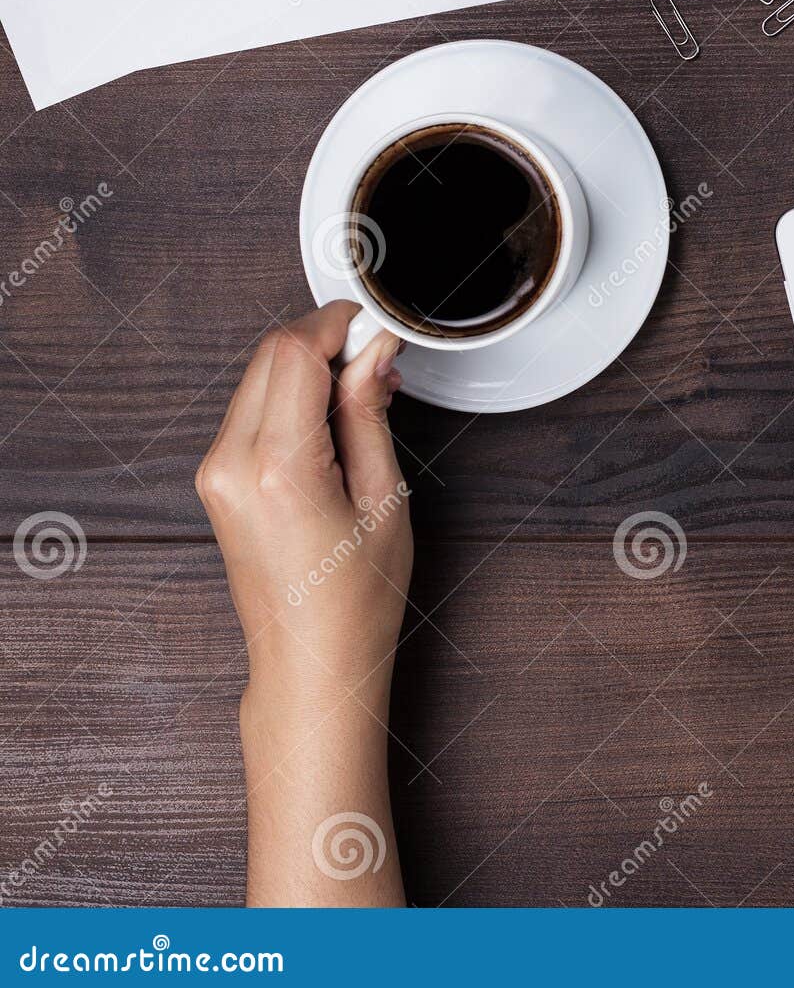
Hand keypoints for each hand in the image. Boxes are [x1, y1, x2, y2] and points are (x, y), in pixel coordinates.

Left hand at [196, 301, 409, 904]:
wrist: (310, 663)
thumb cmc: (355, 601)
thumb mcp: (383, 499)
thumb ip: (369, 413)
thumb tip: (374, 353)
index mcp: (279, 467)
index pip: (294, 352)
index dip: (339, 324)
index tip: (379, 327)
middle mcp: (231, 463)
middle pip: (270, 355)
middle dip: (325, 340)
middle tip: (380, 358)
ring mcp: (215, 472)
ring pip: (258, 377)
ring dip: (309, 368)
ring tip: (365, 396)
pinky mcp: (216, 480)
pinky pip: (251, 410)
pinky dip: (291, 397)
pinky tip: (334, 420)